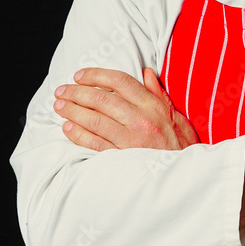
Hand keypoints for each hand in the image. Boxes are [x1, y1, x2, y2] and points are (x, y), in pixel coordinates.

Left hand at [54, 67, 199, 151]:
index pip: (121, 81)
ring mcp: (131, 139)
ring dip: (73, 111)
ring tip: (60, 106)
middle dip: (77, 92)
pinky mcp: (122, 157)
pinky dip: (78, 134)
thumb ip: (158, 92)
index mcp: (154, 105)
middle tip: (62, 90)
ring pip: (95, 120)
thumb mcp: (176, 114)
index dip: (97, 75)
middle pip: (103, 99)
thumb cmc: (180, 142)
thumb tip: (146, 72)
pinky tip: (67, 128)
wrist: (184, 173)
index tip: (80, 75)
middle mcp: (142, 119)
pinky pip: (95, 143)